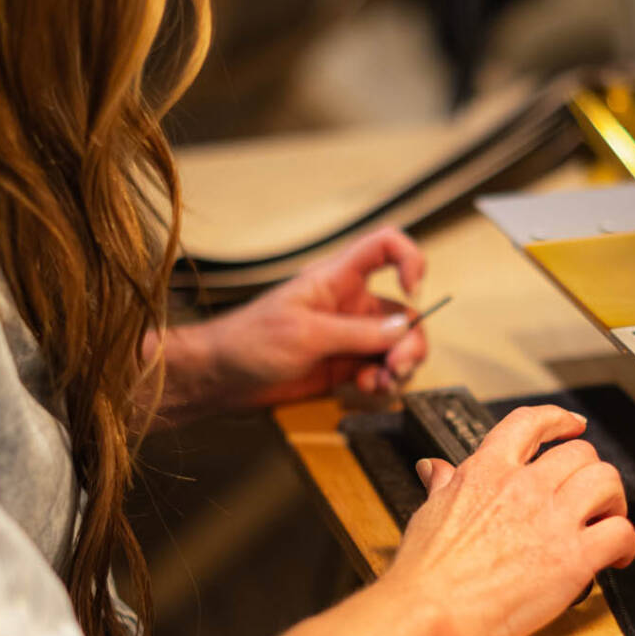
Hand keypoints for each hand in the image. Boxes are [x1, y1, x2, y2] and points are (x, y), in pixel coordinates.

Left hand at [158, 229, 429, 419]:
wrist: (221, 377)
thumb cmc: (247, 342)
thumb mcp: (305, 333)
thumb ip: (357, 333)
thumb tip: (403, 330)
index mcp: (337, 279)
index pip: (384, 247)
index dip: (409, 258)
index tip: (413, 289)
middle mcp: (349, 304)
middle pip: (403, 312)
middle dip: (410, 341)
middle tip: (396, 367)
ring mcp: (349, 336)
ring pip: (397, 346)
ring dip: (398, 367)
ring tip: (379, 383)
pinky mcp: (344, 365)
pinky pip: (380, 370)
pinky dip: (381, 382)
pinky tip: (365, 388)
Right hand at [385, 404, 634, 635]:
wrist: (427, 617)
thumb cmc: (423, 577)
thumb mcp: (428, 515)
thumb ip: (442, 487)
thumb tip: (434, 469)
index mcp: (486, 472)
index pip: (531, 424)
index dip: (559, 420)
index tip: (572, 426)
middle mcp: (523, 487)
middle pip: (581, 454)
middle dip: (590, 473)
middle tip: (590, 497)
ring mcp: (551, 519)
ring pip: (607, 482)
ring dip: (613, 501)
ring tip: (606, 522)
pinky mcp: (573, 557)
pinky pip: (621, 533)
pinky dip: (627, 544)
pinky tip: (618, 557)